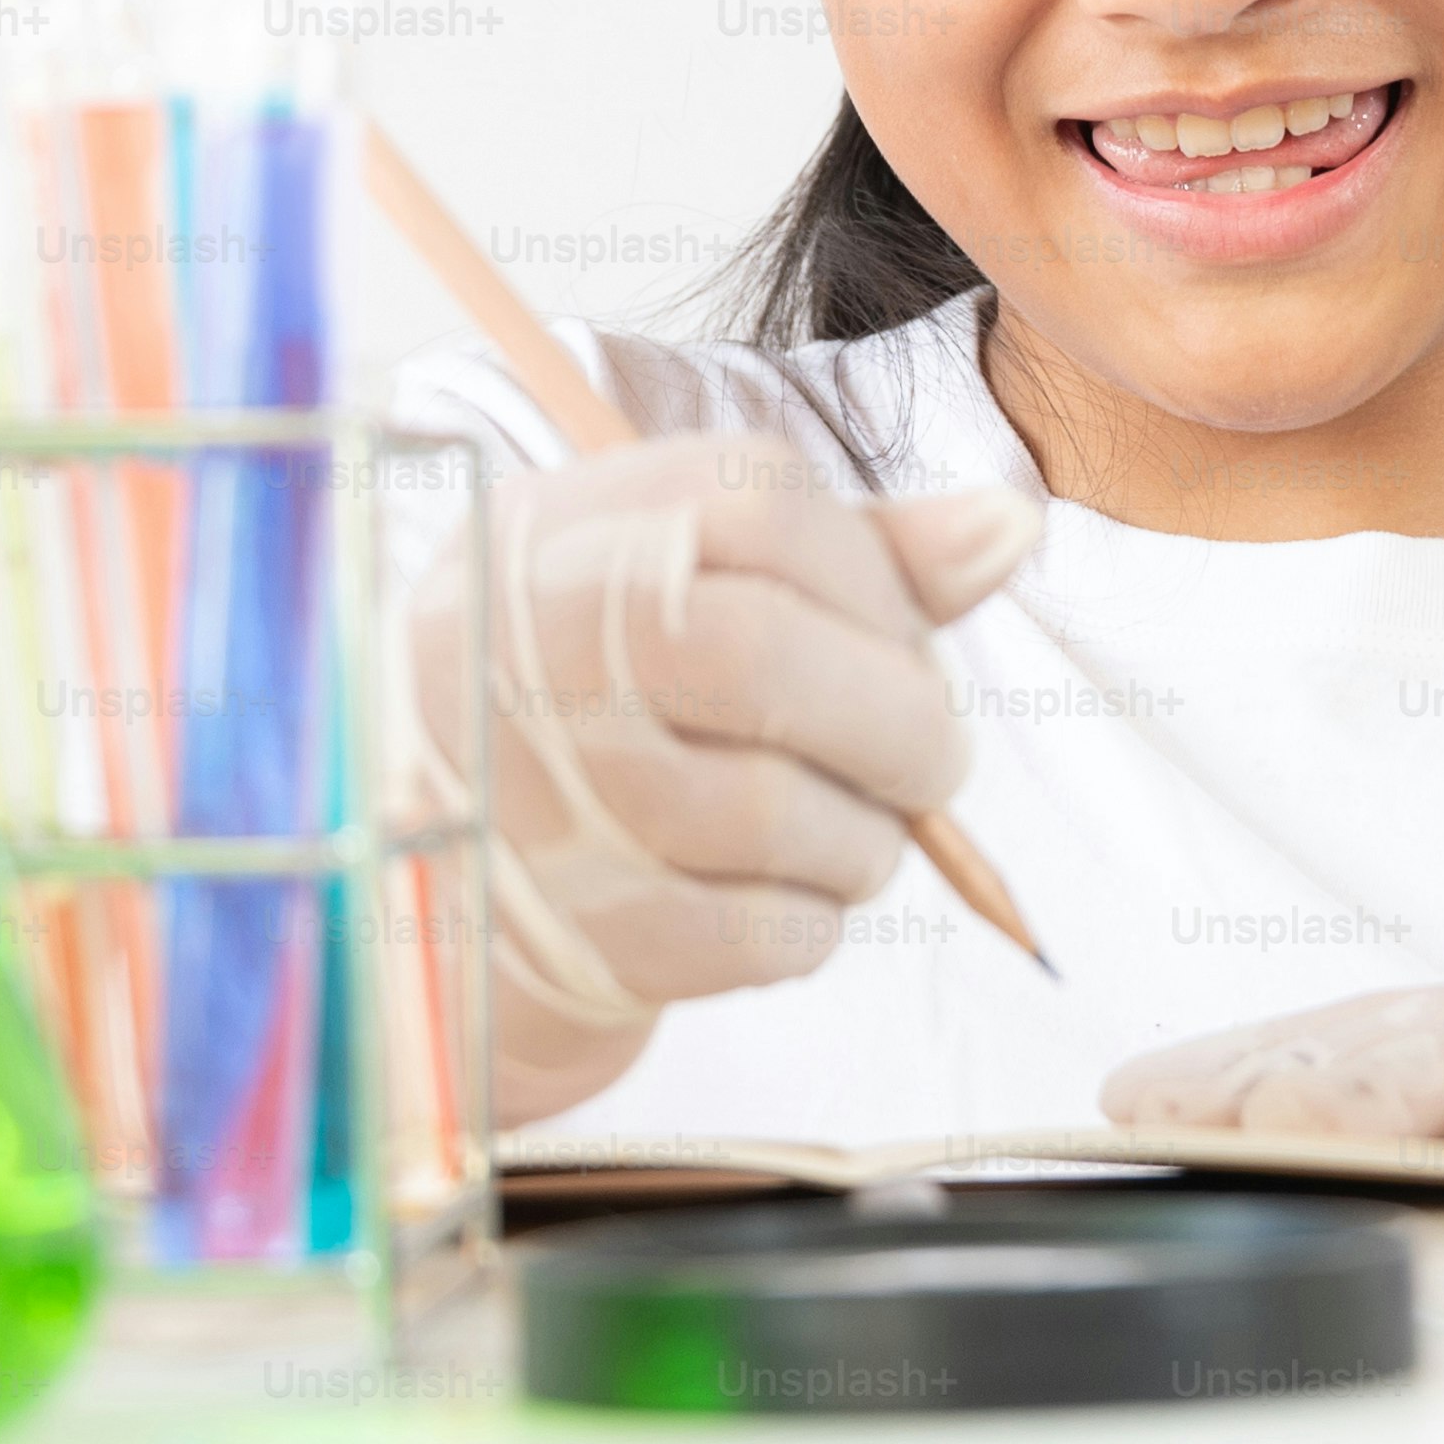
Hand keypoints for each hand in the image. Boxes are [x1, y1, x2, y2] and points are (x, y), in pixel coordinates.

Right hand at [409, 433, 1040, 1117]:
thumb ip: (847, 553)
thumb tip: (1008, 527)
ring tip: (850, 832)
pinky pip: (758, 932)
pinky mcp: (572, 935)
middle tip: (929, 760)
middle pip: (763, 656)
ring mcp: (536, 801)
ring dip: (865, 836)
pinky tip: (787, 898)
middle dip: (898, 718)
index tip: (903, 638)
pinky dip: (812, 921)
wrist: (436, 888)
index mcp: (557, 536)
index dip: (875, 579)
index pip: (762, 508)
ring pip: (775, 811)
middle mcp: (523, 652)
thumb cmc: (591, 708)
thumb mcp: (675, 584)